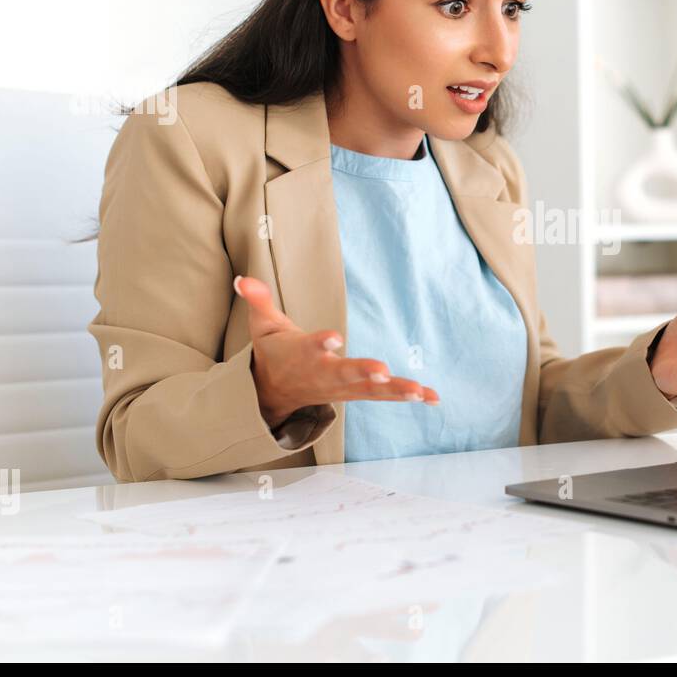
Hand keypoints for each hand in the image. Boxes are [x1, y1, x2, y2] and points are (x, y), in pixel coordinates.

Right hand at [234, 275, 439, 428]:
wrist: (275, 392)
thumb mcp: (263, 326)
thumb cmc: (274, 353)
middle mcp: (325, 374)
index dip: (321, 343)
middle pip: (346, 375)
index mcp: (303, 355)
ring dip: (396, 391)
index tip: (334, 338)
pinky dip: (409, 396)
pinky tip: (434, 397)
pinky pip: (385, 396)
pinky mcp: (359, 393)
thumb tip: (242, 279)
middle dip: (364, 373)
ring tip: (420, 391)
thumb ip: (258, 301)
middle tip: (384, 373)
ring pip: (371, 391)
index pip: (311, 348)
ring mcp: (344, 388)